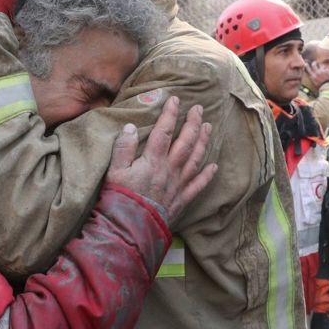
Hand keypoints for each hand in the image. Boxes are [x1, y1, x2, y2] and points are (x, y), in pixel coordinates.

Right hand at [105, 96, 217, 224]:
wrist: (131, 229)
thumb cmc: (120, 200)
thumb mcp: (114, 171)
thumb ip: (123, 148)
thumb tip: (131, 127)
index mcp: (152, 161)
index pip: (164, 132)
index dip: (170, 114)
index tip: (175, 100)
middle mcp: (170, 169)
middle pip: (185, 142)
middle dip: (192, 123)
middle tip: (198, 108)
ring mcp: (178, 185)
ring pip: (196, 159)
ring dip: (203, 141)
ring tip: (208, 127)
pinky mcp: (182, 200)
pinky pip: (198, 185)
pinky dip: (207, 175)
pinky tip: (214, 166)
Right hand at [306, 61, 328, 89]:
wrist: (328, 87)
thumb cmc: (321, 86)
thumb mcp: (314, 83)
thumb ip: (313, 78)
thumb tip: (311, 75)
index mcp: (313, 76)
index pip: (308, 69)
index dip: (307, 66)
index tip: (306, 64)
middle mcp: (316, 72)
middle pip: (314, 64)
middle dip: (314, 63)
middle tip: (315, 63)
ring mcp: (322, 71)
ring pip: (320, 65)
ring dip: (321, 66)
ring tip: (322, 68)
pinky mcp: (327, 70)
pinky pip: (326, 67)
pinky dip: (326, 69)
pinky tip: (327, 72)